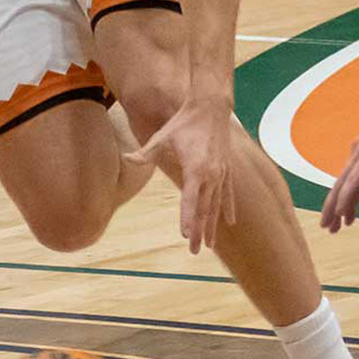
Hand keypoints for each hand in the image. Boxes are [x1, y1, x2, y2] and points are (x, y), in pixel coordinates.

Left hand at [124, 103, 241, 253]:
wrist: (210, 108)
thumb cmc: (184, 123)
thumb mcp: (162, 137)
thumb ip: (146, 153)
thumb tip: (127, 158)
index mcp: (195, 169)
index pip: (190, 200)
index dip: (187, 218)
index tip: (186, 235)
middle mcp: (211, 174)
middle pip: (205, 209)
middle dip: (200, 231)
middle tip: (196, 251)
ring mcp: (221, 173)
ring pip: (217, 206)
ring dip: (213, 226)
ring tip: (210, 245)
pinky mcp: (227, 170)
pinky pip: (228, 194)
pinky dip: (228, 208)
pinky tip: (231, 223)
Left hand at [319, 96, 358, 231]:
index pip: (349, 180)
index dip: (344, 199)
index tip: (342, 217)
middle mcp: (358, 151)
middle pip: (340, 184)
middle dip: (332, 208)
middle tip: (327, 228)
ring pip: (344, 185)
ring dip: (335, 208)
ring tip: (331, 227)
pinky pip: (355, 181)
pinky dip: (347, 197)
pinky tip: (342, 212)